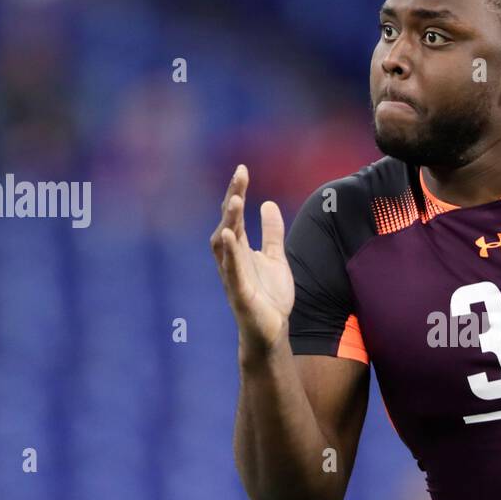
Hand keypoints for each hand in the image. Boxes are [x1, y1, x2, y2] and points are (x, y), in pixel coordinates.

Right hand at [209, 164, 294, 360]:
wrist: (272, 330)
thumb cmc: (269, 295)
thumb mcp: (276, 258)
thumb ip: (271, 233)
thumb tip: (268, 203)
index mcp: (240, 249)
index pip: (236, 215)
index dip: (237, 192)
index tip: (242, 169)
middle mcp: (231, 258)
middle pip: (228, 223)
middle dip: (232, 198)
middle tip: (239, 174)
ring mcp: (232, 275)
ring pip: (225, 244)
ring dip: (229, 221)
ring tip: (235, 200)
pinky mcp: (239, 293)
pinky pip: (231, 270)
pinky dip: (229, 253)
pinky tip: (229, 236)